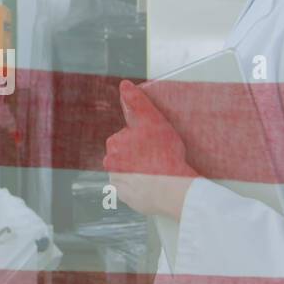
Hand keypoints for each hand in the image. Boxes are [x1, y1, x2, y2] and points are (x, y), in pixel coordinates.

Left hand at [103, 79, 196, 220]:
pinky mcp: (127, 198)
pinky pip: (133, 189)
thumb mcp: (153, 120)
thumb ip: (137, 102)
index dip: (143, 137)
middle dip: (139, 154)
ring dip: (139, 170)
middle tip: (158, 157)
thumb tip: (124, 86)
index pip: (127, 136)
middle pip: (126, 154)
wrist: (172, 189)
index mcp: (114, 144)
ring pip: (129, 171)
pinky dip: (141, 186)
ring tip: (158, 171)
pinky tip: (154, 183)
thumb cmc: (164, 155)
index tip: (155, 143)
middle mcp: (111, 164)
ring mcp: (118, 182)